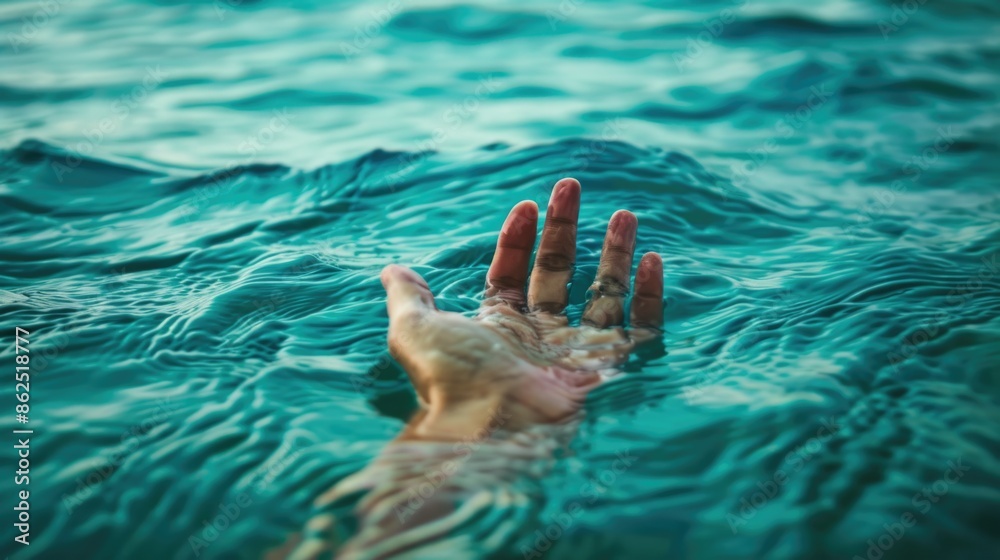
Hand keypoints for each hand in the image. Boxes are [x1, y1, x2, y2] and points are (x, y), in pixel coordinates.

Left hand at [380, 178, 663, 439]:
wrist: (486, 428)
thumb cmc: (450, 378)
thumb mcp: (415, 329)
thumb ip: (408, 297)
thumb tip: (391, 269)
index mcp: (498, 326)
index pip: (512, 274)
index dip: (518, 240)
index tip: (527, 205)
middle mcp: (539, 338)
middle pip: (557, 274)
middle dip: (565, 230)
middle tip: (572, 187)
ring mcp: (575, 353)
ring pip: (604, 294)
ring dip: (614, 254)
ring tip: (625, 214)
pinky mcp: (607, 370)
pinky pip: (640, 330)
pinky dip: (649, 297)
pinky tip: (652, 259)